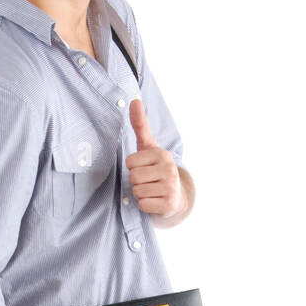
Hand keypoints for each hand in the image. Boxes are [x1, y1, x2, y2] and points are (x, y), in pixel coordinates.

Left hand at [125, 99, 185, 216]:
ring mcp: (171, 187)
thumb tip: (134, 100)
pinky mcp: (169, 204)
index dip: (133, 167)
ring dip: (140, 194)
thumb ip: (140, 124)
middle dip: (136, 182)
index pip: (130, 162)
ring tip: (151, 191)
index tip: (144, 168)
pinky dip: (145, 206)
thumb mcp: (148, 147)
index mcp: (163, 154)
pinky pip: (143, 205)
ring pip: (138, 192)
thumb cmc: (156, 169)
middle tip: (147, 182)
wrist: (176, 197)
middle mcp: (170, 169)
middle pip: (134, 177)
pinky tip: (154, 201)